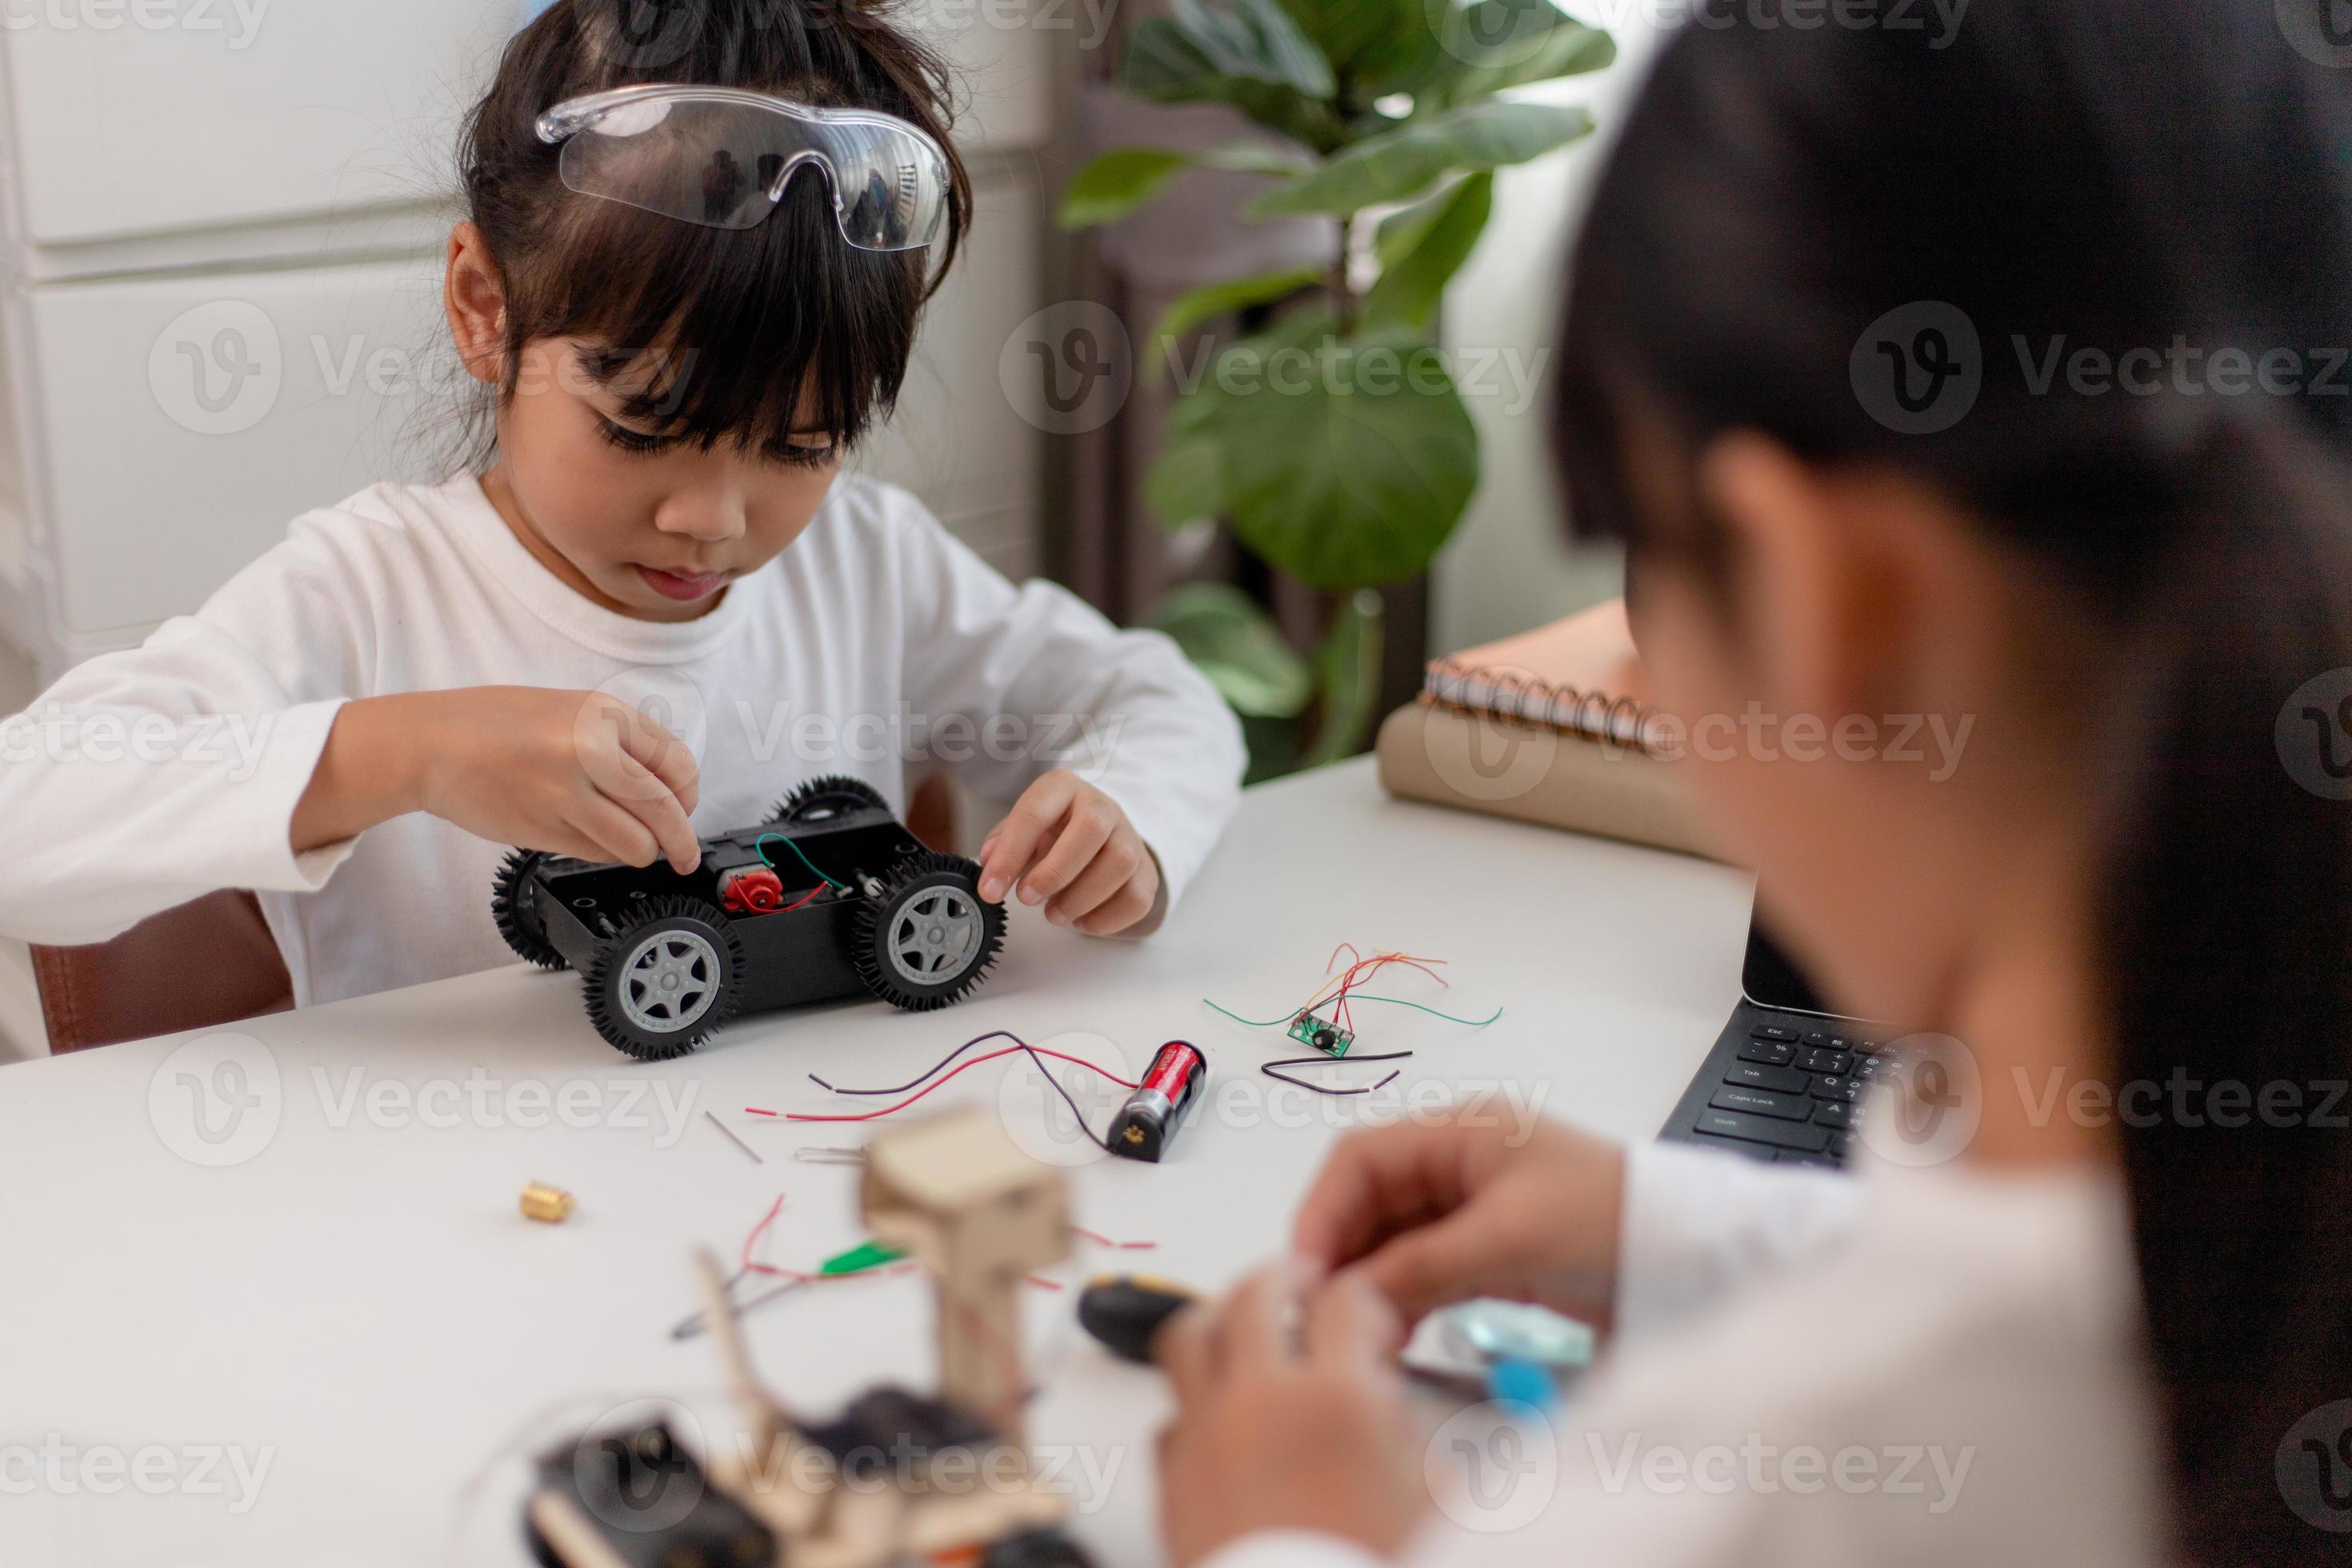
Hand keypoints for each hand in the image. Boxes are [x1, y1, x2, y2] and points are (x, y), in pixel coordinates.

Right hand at [292, 687, 701, 871]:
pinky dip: (607, 854)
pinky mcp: (544, 829)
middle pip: (664, 810)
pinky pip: (599, 853)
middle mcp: (591, 751)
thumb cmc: (496, 724)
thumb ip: (618, 742)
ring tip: (638, 849)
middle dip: (682, 841)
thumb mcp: (569, 710)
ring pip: (636, 843)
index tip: (689, 809)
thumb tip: (666, 787)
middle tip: (685, 856)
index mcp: (604, 714)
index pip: (676, 764)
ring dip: (644, 853)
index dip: (690, 795)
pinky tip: (597, 842)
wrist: (431, 744)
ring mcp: (567, 793)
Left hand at [976, 770, 1160, 934]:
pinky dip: (1106, 918)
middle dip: (1055, 871)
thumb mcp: (1023, 829)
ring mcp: (1130, 837)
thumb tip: (989, 862)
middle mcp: (1102, 806)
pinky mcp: (1147, 871)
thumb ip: (1002, 843)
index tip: (990, 890)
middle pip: (1091, 829)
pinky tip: (1082, 921)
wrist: (1102, 835)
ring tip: (1054, 915)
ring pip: (1120, 862)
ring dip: (1081, 897)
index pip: (1035, 813)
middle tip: (1027, 898)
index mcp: (1063, 789)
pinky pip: (1137, 896)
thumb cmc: (1055, 833)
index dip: (1009, 854)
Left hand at [1157, 1261, 1423, 1567]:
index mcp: (1336, 1397)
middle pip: (1256, 1293)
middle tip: (1300, 1282)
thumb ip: (1412, 1437)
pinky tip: (1215, 1418)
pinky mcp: (1171, 1481)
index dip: (1364, 1300)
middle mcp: (1261, 1400)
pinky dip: (1190, 1405)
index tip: (1371, 1317)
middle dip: (1284, 1276)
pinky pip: (1168, 1417)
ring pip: (1186, 1336)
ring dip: (1217, 1317)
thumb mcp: (1434, 1504)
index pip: (1344, 1302)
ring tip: (1238, 1320)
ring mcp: (1206, 1435)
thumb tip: (1390, 1406)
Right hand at [1291, 1117, 1627, 1330]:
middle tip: (1319, 1316)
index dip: (1322, 1210)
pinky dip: (1404, 1301)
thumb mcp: (1510, 1238)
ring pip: (1394, 1242)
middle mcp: (1459, 1162)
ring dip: (1370, 1284)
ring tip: (1353, 1336)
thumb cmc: (1605, 1221)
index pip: (1361, 1158)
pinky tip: (1390, 1337)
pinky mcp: (1493, 1253)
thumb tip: (1346, 1298)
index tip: (1304, 1272)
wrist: (1691, 1257)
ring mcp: (1475, 1209)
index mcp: (1461, 1131)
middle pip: (1371, 1201)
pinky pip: (1427, 1271)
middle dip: (1341, 1254)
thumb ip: (1421, 1265)